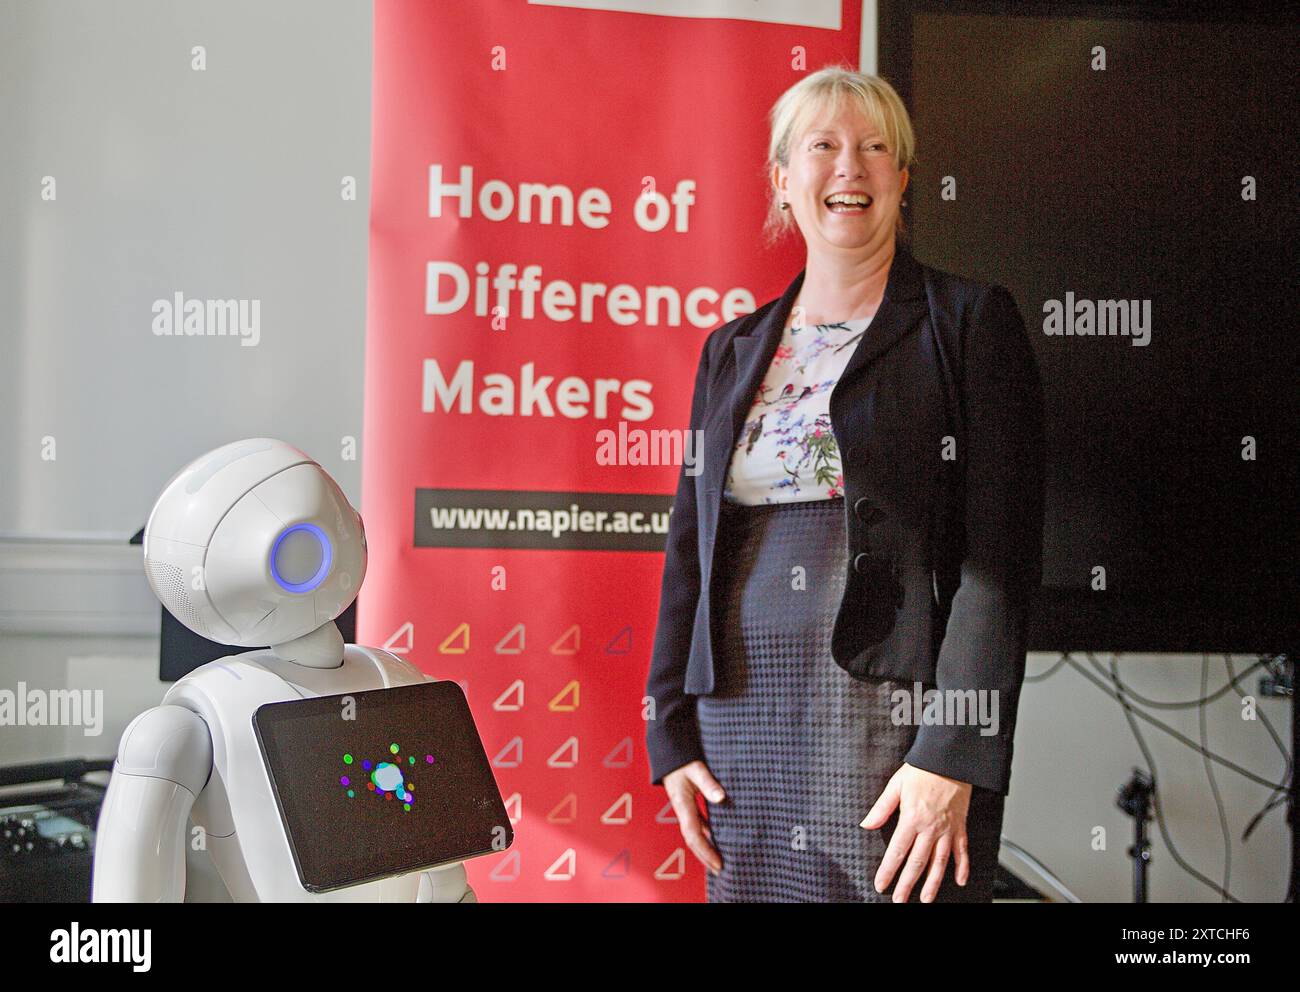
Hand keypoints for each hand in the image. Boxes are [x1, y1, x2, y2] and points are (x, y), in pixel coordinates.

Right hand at [663, 760, 725, 875]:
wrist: (668, 754)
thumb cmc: (682, 760)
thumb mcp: (696, 768)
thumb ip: (708, 782)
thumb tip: (721, 797)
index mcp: (683, 805)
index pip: (694, 835)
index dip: (706, 851)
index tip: (719, 863)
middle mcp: (682, 810)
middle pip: (693, 840)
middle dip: (705, 857)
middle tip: (721, 871)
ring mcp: (685, 809)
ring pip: (695, 834)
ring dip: (706, 848)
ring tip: (718, 861)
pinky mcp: (688, 805)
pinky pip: (697, 825)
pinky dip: (707, 835)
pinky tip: (716, 838)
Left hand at [860, 762, 972, 902]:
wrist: (950, 760)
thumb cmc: (923, 769)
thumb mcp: (896, 785)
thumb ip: (881, 808)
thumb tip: (866, 824)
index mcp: (911, 819)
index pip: (897, 852)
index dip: (888, 871)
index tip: (881, 884)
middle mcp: (930, 828)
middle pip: (917, 863)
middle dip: (907, 884)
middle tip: (899, 900)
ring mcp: (947, 830)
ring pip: (940, 863)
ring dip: (932, 883)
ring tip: (925, 899)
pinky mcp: (960, 826)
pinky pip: (963, 851)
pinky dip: (963, 868)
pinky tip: (960, 881)